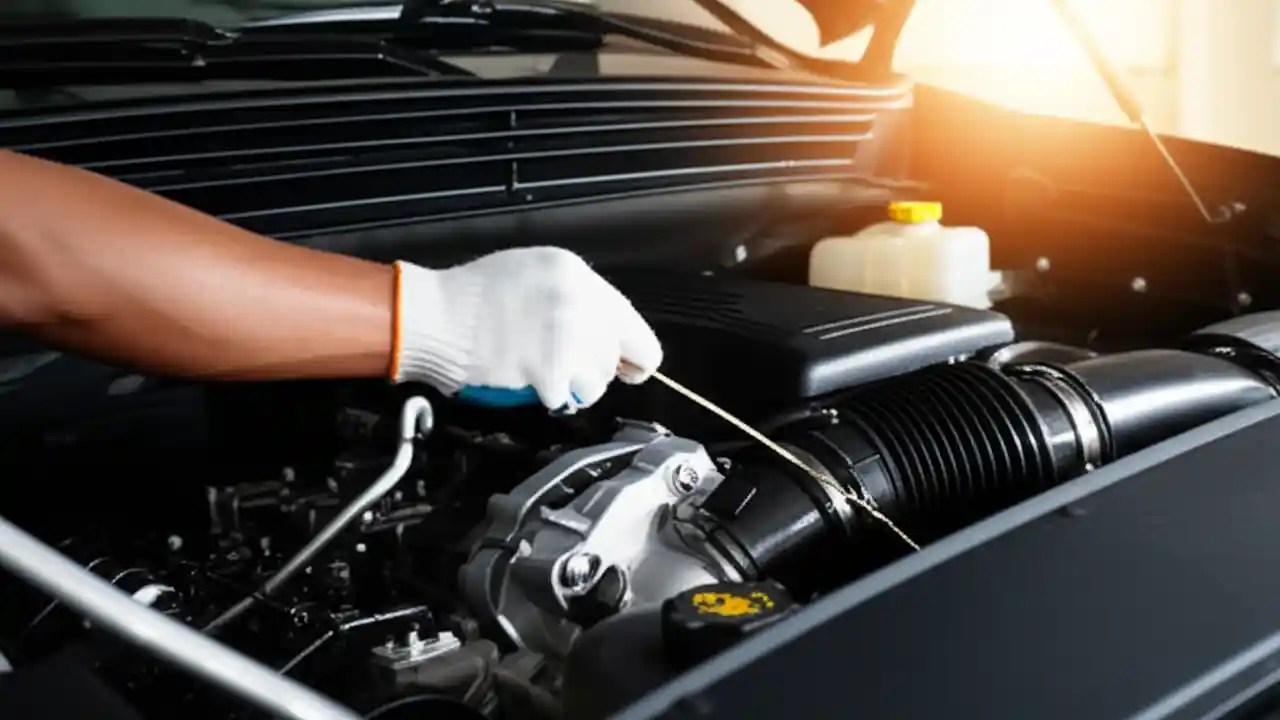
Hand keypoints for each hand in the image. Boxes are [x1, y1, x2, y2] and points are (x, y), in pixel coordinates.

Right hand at [392, 246, 661, 409]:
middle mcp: (579, 301)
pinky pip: (565, 397)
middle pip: (614, 355)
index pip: (630, 323)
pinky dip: (548, 397)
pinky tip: (527, 380)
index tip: (630, 368)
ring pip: (596, 381)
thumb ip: (572, 296)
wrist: (435, 317)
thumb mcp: (532, 274)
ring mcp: (567, 336)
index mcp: (576, 274)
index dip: (633, 352)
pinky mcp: (551, 369)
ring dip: (574, 387)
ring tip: (544, 374)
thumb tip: (602, 327)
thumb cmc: (472, 297)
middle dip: (595, 370)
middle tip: (567, 371)